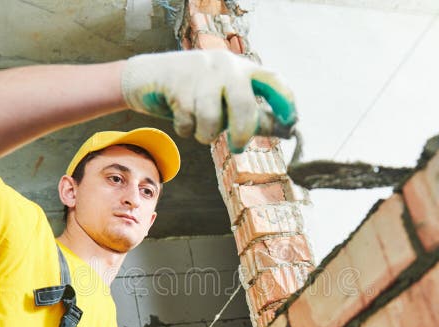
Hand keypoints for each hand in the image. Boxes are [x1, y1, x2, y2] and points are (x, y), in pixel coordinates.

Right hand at [121, 50, 296, 151]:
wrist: (147, 77)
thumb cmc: (195, 93)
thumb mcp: (226, 100)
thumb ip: (254, 114)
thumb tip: (288, 131)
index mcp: (242, 69)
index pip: (272, 80)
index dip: (285, 102)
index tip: (291, 123)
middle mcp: (225, 66)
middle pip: (243, 106)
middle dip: (242, 134)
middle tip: (238, 147)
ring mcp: (200, 73)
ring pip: (212, 119)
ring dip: (206, 134)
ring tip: (201, 129)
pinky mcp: (176, 83)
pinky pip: (188, 122)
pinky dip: (186, 129)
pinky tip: (182, 118)